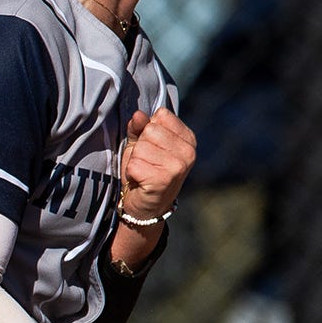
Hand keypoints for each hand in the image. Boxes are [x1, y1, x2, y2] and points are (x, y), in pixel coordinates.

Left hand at [118, 108, 195, 239]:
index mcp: (188, 138)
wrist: (145, 207)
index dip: (148, 130)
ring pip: (141, 148)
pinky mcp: (164, 179)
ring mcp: (178, 166)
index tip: (152, 147)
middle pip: (150, 130)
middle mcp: (188, 151)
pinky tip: (141, 181)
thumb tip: (138, 115)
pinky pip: (135, 164)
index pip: (161, 115)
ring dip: (135, 161)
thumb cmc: (144, 171)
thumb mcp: (140, 144)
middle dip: (140, 146)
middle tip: (146, 163)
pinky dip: (132, 173)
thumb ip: (139, 128)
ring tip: (143, 172)